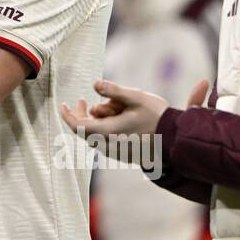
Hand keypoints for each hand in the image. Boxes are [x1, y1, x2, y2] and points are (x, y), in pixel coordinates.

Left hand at [59, 79, 208, 160]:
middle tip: (83, 101)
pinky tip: (118, 118)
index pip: (77, 126)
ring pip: (96, 135)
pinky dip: (105, 128)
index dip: (67, 115)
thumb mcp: (135, 97)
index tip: (63, 104)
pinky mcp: (122, 155)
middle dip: (83, 113)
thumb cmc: (157, 117)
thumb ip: (113, 91)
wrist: (176, 141)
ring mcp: (115, 152)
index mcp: (107, 132)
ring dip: (97, 120)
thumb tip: (94, 84)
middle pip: (85, 130)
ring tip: (113, 106)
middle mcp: (107, 146)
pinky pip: (105, 141)